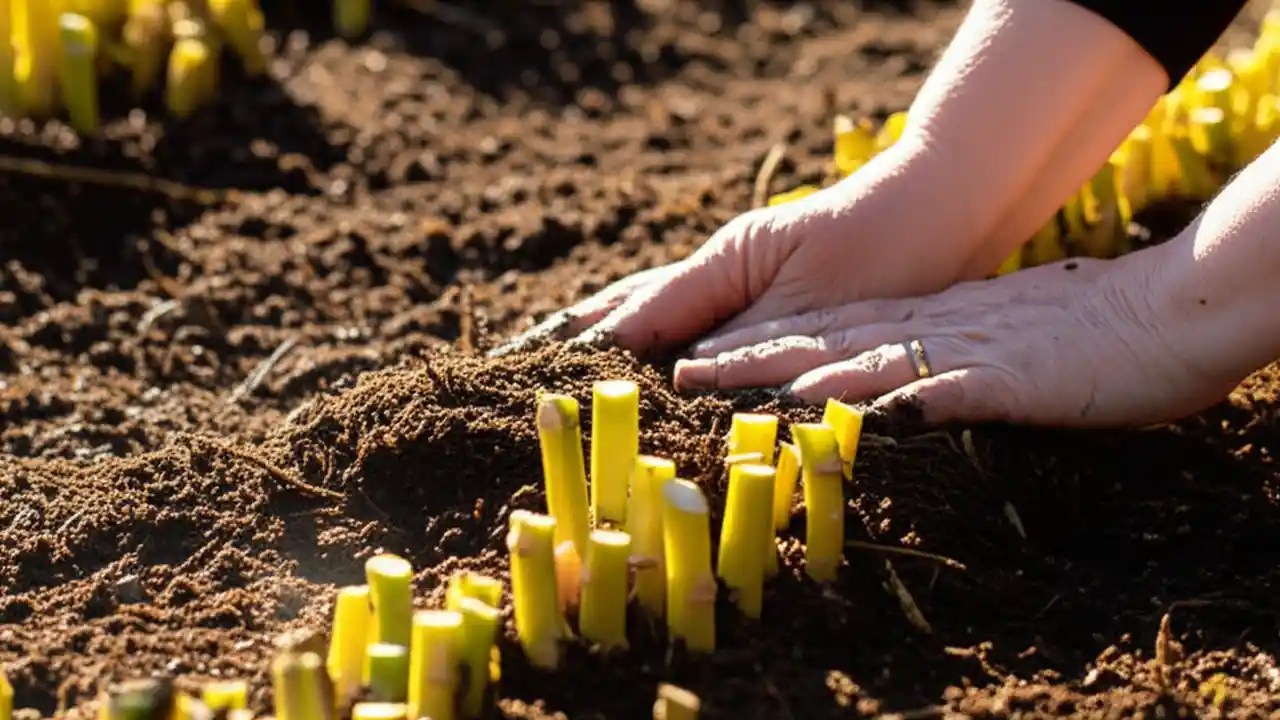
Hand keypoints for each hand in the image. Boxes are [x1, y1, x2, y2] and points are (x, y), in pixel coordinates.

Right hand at [559, 140, 991, 352]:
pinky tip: (644, 364)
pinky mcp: (767, 305)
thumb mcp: (817, 301)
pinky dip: (662, 343)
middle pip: (633, 306)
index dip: (588, 347)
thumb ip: (750, 342)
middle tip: (522, 366)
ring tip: (557, 363)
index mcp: (724, 267)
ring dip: (611, 339)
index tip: (536, 374)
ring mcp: (741, 285)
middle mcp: (723, 273)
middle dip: (580, 337)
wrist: (949, 212)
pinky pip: (699, 328)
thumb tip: (682, 379)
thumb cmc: (892, 247)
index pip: (638, 316)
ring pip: (659, 313)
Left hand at [674, 252, 1238, 426]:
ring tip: (724, 382)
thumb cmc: (1078, 339)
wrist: (1160, 314)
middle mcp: (927, 331)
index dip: (760, 346)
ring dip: (790, 373)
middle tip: (680, 370)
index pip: (825, 334)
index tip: (699, 359)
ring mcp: (961, 350)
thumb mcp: (989, 347)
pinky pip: (935, 388)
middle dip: (747, 357)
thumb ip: (936, 365)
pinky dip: (884, 397)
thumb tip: (889, 392)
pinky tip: (837, 409)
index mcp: (921, 325)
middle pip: (823, 342)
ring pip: (861, 359)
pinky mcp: (1003, 378)